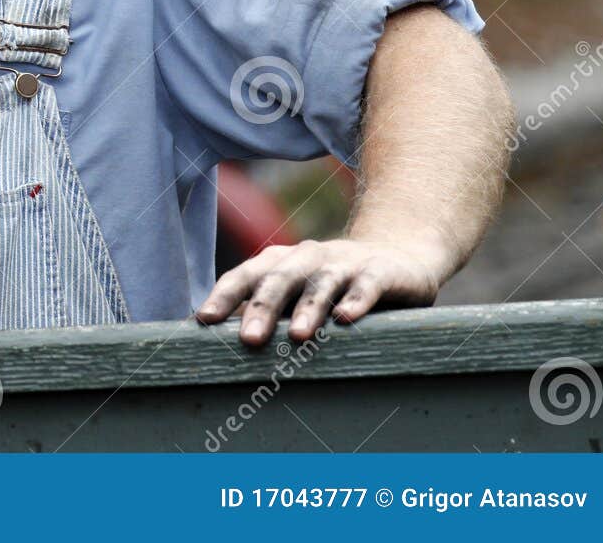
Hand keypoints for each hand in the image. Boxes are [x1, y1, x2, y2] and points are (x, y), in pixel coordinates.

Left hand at [194, 237, 447, 346]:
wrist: (398, 258)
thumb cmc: (332, 287)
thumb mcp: (296, 295)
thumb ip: (262, 313)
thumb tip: (211, 345)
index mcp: (280, 263)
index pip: (245, 275)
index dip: (224, 295)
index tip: (204, 320)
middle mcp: (308, 257)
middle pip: (279, 278)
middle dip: (262, 307)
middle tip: (249, 340)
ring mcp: (345, 262)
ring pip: (321, 282)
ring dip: (308, 307)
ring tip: (298, 336)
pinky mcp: (381, 271)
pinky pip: (368, 284)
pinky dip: (358, 300)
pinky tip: (347, 318)